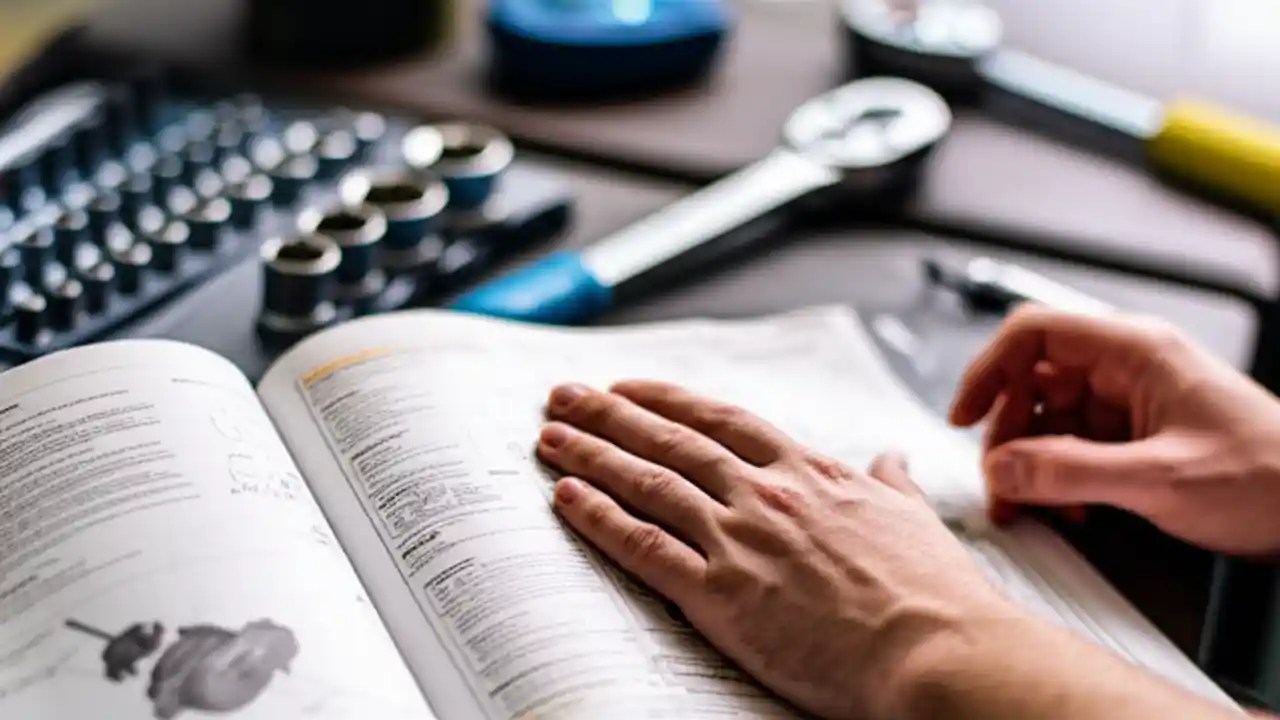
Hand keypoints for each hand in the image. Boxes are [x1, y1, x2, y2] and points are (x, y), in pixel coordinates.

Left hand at [537, 380, 1015, 719]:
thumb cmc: (935, 595)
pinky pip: (645, 546)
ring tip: (550, 435)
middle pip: (671, 441)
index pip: (723, 421)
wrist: (939, 653)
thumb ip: (892, 484)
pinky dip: (601, 518)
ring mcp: (741, 540)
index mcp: (811, 474)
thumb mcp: (916, 520)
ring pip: (648, 483)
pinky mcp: (721, 595)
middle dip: (611, 413)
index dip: (669, 401)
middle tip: (566, 394)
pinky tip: (568, 497)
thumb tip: (891, 457)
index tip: (632, 387)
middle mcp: (767, 495)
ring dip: (592, 455)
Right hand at [951, 305, 1279, 554]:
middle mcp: (1128, 367)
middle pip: (1033, 380)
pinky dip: (1057, 475)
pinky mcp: (1135, 434)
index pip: (1033, 334)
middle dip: (1007, 433)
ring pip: (1048, 416)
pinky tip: (1065, 508)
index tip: (964, 415)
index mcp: (1135, 350)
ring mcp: (1130, 400)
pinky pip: (1073, 444)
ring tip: (1026, 503)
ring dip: (1028, 461)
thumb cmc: (1271, 478)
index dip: (988, 370)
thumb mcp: (1160, 480)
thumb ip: (1071, 472)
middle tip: (999, 481)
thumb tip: (1001, 467)